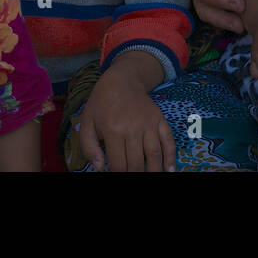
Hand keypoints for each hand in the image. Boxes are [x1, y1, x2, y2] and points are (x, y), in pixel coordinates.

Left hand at [77, 55, 174, 171]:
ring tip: (152, 178)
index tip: (116, 176)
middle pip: (136, 163)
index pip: (118, 164)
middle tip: (131, 177)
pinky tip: (170, 170)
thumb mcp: (87, 122)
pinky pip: (168, 140)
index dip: (117, 175)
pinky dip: (171, 157)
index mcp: (113, 130)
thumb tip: (99, 167)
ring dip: (153, 171)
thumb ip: (89, 147)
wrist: (122, 79)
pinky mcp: (160, 119)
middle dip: (134, 175)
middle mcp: (133, 128)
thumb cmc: (101, 102)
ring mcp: (149, 124)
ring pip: (154, 155)